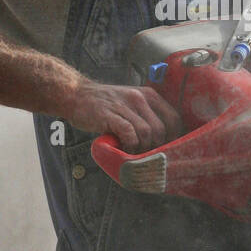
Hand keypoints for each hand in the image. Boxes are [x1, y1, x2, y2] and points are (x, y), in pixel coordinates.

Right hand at [64, 80, 181, 152]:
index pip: (174, 118)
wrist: (76, 95)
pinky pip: (129, 133)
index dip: (174, 137)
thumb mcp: (131, 102)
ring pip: (147, 132)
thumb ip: (146, 116)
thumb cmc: (105, 104)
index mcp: (149, 95)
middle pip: (162, 128)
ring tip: (134, 153)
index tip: (167, 149)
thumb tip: (163, 141)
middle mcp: (140, 98)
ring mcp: (125, 106)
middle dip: (157, 146)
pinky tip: (124, 149)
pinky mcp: (111, 115)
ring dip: (143, 148)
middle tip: (147, 155)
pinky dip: (130, 145)